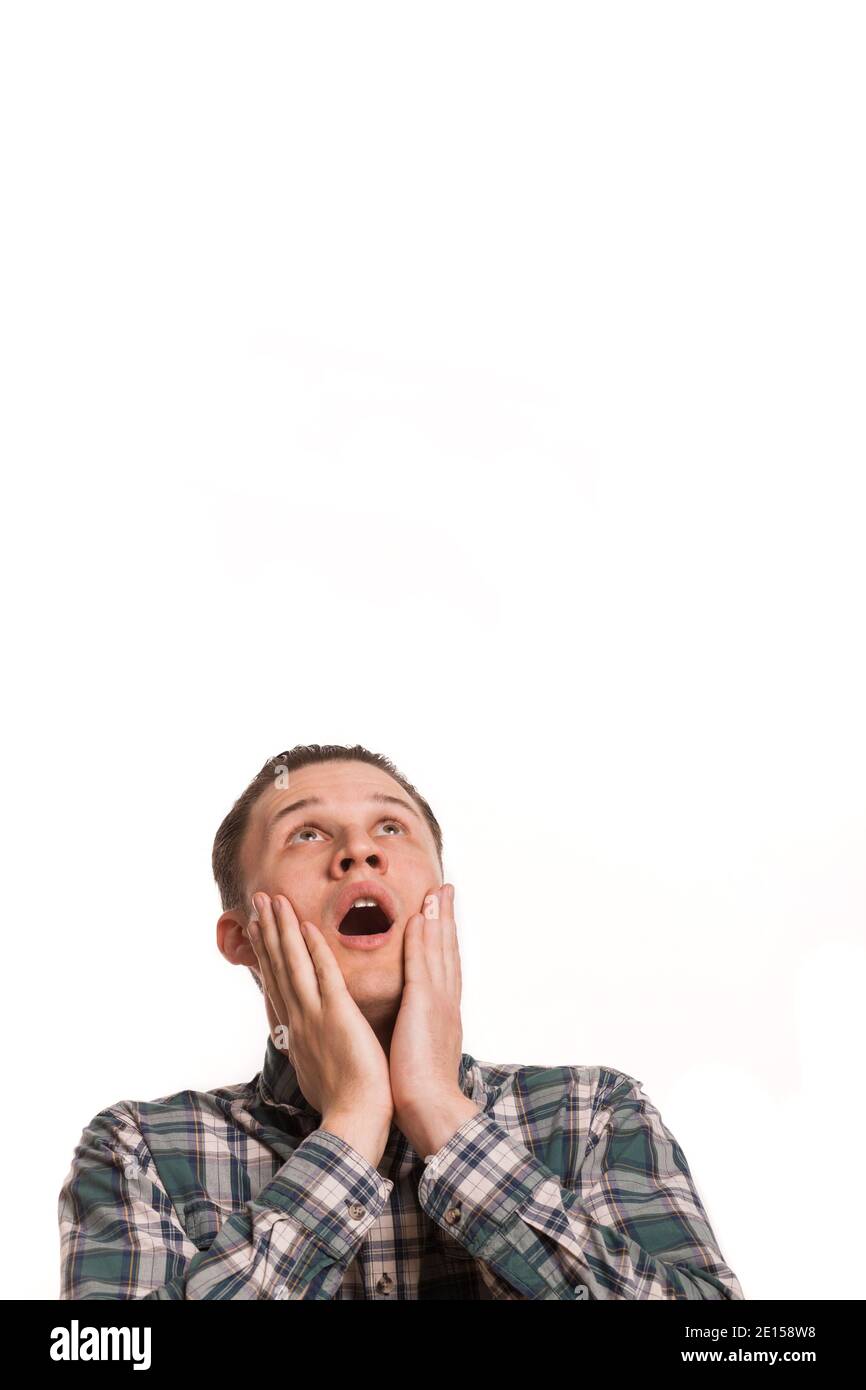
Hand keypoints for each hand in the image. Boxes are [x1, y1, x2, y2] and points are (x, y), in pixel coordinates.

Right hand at [246, 891, 393, 1129]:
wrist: (353, 1124)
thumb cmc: (345, 1105)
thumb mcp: (317, 1075)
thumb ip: (312, 1053)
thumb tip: (305, 1047)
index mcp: (296, 1033)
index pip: (277, 985)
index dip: (266, 954)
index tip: (258, 930)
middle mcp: (298, 1020)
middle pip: (278, 967)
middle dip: (266, 931)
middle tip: (257, 901)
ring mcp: (314, 1016)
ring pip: (292, 964)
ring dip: (281, 929)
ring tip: (271, 901)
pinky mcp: (337, 1015)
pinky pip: (324, 974)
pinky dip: (313, 948)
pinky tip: (306, 924)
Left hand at [389, 883, 467, 1143]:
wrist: (432, 1110)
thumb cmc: (419, 1089)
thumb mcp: (418, 1051)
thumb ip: (414, 1031)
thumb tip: (407, 1024)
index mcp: (442, 1012)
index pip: (443, 966)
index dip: (443, 938)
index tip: (439, 913)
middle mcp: (445, 1001)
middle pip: (447, 950)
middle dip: (445, 918)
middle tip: (444, 888)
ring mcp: (438, 1002)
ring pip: (438, 951)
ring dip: (437, 918)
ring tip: (436, 890)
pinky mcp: (424, 1007)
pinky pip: (421, 966)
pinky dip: (421, 940)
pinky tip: (417, 919)